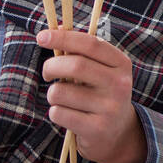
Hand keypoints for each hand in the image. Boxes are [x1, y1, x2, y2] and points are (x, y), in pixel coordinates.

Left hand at [37, 28, 146, 162]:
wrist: (118, 135)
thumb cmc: (100, 95)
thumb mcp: (98, 71)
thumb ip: (79, 51)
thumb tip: (56, 27)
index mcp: (121, 64)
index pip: (90, 44)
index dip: (63, 37)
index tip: (41, 37)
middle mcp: (119, 85)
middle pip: (74, 66)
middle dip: (51, 66)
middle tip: (46, 73)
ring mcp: (109, 108)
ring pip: (60, 92)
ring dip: (52, 94)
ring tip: (62, 99)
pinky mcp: (96, 129)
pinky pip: (58, 113)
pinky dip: (55, 112)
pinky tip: (67, 115)